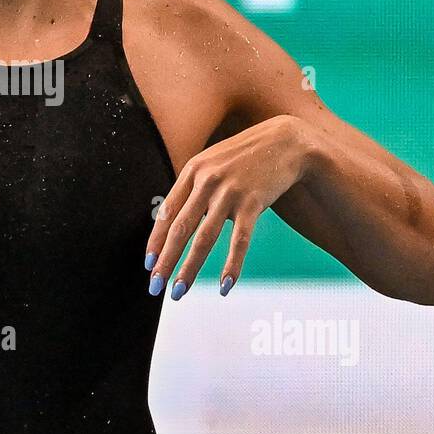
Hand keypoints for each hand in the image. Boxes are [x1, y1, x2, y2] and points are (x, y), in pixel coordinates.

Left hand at [145, 114, 310, 299]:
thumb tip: (175, 222)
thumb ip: (193, 188)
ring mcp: (230, 192)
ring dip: (189, 269)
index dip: (156, 241)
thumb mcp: (212, 163)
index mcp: (192, 172)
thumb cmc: (245, 156)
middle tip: (154, 287)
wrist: (285, 141)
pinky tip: (224, 286)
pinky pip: (239, 241)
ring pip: (204, 239)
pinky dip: (231, 266)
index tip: (148, 265)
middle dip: (165, 262)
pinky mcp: (253, 203)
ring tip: (179, 292)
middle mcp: (207, 181)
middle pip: (180, 229)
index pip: (167, 213)